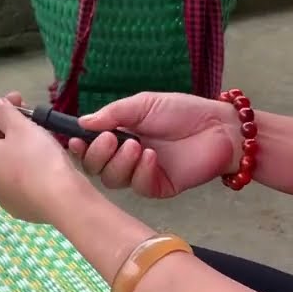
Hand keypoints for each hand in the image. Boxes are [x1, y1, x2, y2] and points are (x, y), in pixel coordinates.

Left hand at [0, 92, 83, 224]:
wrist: (61, 200)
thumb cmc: (38, 158)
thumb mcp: (21, 127)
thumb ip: (4, 111)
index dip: (4, 110)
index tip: (21, 99)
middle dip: (13, 129)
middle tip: (33, 119)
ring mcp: (1, 196)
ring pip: (9, 163)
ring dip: (21, 148)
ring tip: (41, 139)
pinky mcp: (19, 207)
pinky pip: (20, 180)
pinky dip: (29, 168)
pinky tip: (45, 164)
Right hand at [70, 92, 238, 198]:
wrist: (218, 127)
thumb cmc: (182, 111)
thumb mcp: (143, 104)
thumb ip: (113, 114)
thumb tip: (82, 122)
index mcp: (120, 134)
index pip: (90, 146)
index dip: (80, 146)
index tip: (74, 140)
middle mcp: (127, 156)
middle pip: (96, 168)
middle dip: (97, 155)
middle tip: (110, 139)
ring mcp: (142, 173)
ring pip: (113, 181)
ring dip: (119, 163)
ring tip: (137, 145)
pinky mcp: (159, 186)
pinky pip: (138, 187)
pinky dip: (141, 172)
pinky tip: (152, 157)